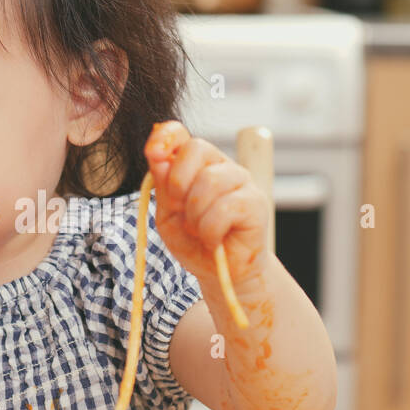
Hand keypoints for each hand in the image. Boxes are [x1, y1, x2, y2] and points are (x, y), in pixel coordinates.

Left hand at [144, 121, 271, 289]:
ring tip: (198, 231)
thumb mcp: (168, 214)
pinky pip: (226, 207)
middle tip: (180, 211)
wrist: (221, 275)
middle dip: (178, 183)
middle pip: (196, 148)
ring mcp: (241, 181)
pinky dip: (210, 230)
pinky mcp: (256, 202)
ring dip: (195, 214)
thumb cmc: (195, 243)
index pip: (180, 134)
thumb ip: (163, 185)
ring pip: (210, 181)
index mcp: (196, 165)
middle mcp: (221, 166)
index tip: (154, 153)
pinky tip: (213, 240)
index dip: (166, 137)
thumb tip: (158, 154)